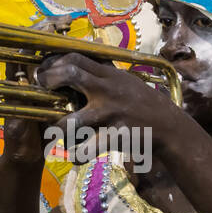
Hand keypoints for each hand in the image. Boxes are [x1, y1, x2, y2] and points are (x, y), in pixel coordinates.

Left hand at [35, 53, 178, 141]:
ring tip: (56, 133)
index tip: (43, 70)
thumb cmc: (144, 103)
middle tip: (43, 90)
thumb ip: (104, 71)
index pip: (76, 57)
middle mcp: (108, 90)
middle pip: (71, 74)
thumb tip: (84, 56)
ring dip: (58, 129)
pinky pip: (88, 149)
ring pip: (72, 121)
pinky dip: (77, 155)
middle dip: (50, 80)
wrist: (169, 127)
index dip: (54, 61)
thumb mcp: (125, 81)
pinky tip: (75, 156)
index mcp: (109, 75)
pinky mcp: (116, 136)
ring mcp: (111, 113)